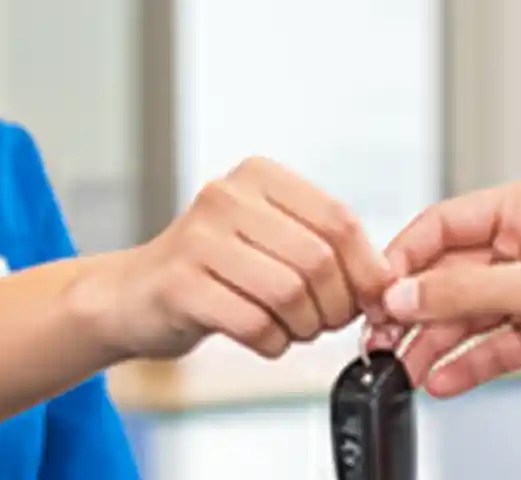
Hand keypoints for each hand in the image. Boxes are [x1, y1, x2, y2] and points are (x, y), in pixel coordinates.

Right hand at [77, 157, 393, 360]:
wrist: (134, 295)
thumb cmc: (213, 269)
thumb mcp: (269, 237)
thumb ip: (324, 247)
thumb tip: (386, 282)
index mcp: (258, 177)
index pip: (338, 220)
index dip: (365, 269)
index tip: (371, 299)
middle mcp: (226, 196)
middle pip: (318, 260)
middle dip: (336, 306)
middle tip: (326, 322)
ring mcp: (198, 238)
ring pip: (289, 293)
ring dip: (304, 327)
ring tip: (293, 329)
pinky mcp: (179, 284)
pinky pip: (254, 324)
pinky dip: (272, 343)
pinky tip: (262, 337)